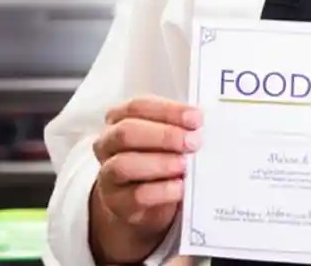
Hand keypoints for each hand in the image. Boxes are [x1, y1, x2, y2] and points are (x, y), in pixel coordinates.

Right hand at [91, 96, 201, 255]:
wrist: (149, 200)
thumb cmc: (161, 158)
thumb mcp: (169, 138)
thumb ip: (181, 128)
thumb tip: (203, 126)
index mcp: (120, 119)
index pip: (138, 107)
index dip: (168, 111)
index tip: (196, 118)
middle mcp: (108, 144)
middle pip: (126, 132)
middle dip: (164, 136)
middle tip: (193, 142)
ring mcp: (108, 175)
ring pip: (124, 165)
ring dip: (160, 163)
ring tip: (184, 165)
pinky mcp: (117, 203)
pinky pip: (136, 196)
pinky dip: (162, 191)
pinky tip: (180, 187)